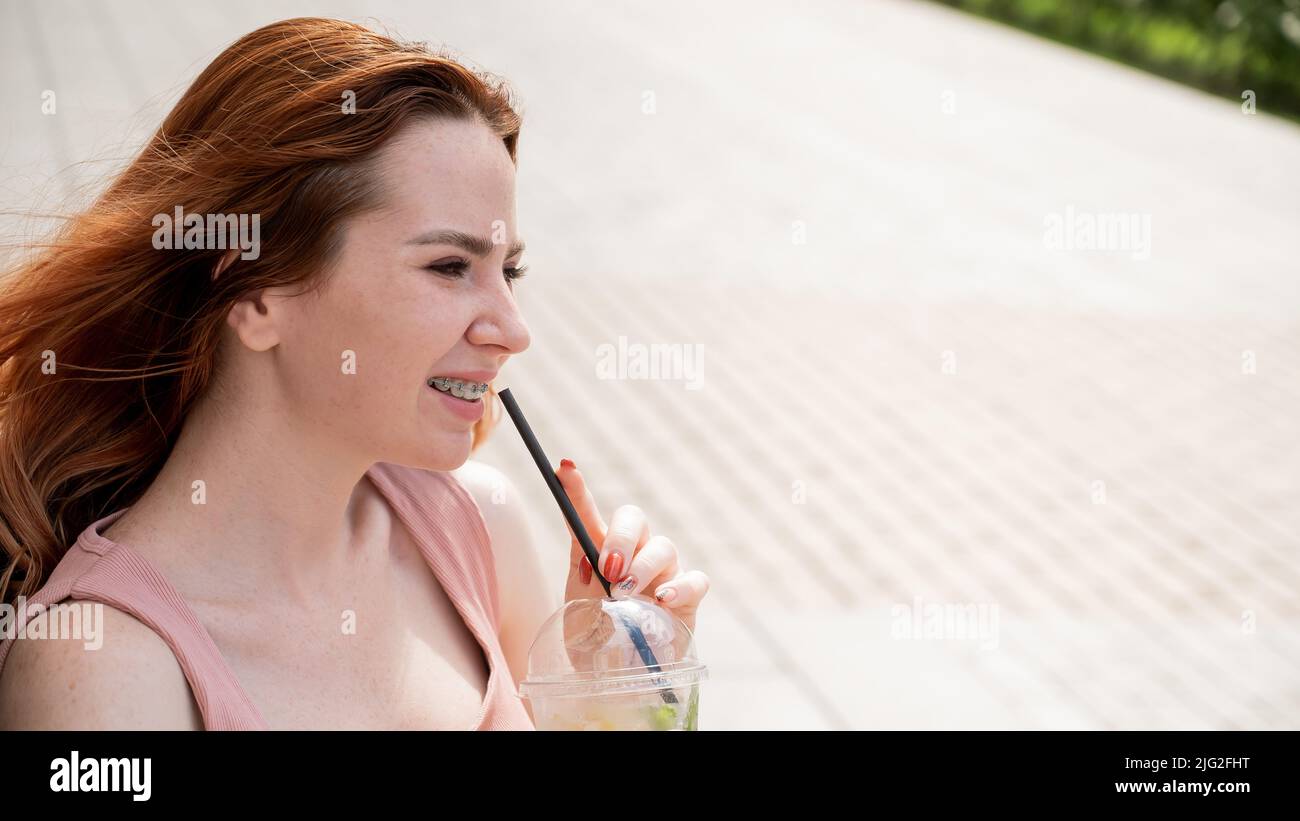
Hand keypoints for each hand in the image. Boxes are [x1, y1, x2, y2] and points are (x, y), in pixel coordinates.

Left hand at [556, 458, 708, 632]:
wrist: (613, 685)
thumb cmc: (592, 646)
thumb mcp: (575, 613)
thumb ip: (580, 580)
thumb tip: (586, 552)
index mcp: (599, 555)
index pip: (589, 516)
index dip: (578, 491)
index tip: (564, 469)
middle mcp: (633, 557)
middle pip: (634, 519)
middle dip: (620, 537)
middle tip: (608, 567)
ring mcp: (663, 576)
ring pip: (663, 547)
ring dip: (643, 566)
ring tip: (624, 593)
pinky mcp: (687, 599)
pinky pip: (694, 580)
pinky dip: (680, 587)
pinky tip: (662, 600)